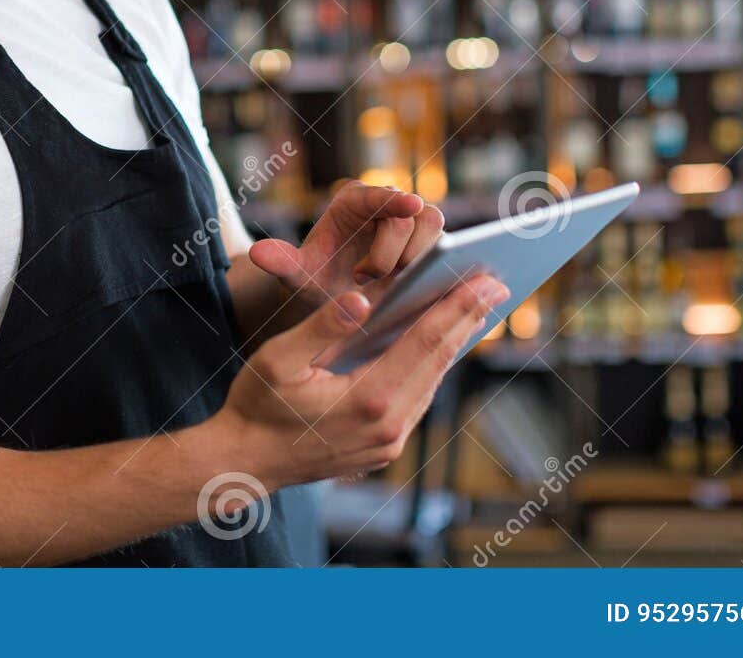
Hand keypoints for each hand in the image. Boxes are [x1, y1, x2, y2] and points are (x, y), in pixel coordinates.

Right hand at [212, 273, 510, 491]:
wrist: (244, 462)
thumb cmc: (256, 406)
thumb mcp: (278, 360)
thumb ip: (322, 329)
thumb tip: (363, 301)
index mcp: (368, 399)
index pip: (425, 343)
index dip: (457, 307)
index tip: (485, 280)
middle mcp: (389, 426)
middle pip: (440, 362)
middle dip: (469, 319)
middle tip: (498, 284)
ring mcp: (389, 442)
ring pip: (433, 382)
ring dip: (456, 343)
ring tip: (476, 309)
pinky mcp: (384, 448)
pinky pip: (419, 399)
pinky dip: (434, 367)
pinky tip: (440, 347)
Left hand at [248, 181, 444, 307]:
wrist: (341, 299)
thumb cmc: (319, 280)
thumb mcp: (298, 275)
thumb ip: (282, 263)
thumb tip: (257, 254)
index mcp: (355, 201)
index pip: (378, 194)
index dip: (394, 199)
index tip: (408, 204)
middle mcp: (388, 204)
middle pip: (411, 217)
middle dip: (391, 253)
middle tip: (365, 278)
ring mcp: (414, 224)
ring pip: (434, 229)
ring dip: (416, 259)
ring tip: (389, 284)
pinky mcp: (433, 244)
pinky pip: (449, 247)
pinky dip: (441, 264)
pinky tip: (429, 286)